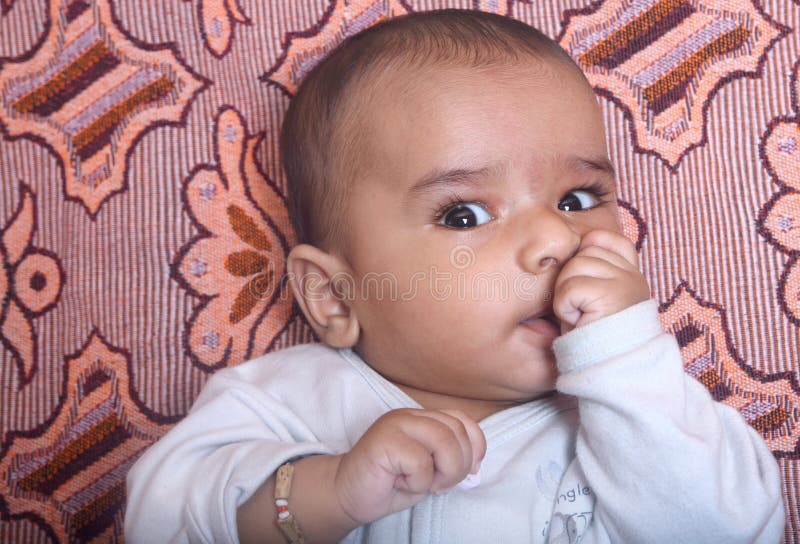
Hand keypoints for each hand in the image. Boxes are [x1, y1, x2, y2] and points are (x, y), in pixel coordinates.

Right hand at [332, 409, 485, 525]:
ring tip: (425, 484)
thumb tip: (476, 464)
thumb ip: (450, 457)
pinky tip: (401, 482)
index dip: (475, 445)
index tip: (470, 470)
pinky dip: (419, 481)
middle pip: (457, 432)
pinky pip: (420, 461)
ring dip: (443, 473)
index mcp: (422, 418)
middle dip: (459, 466)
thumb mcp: (429, 469)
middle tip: (440, 484)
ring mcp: (395, 424)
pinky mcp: (383, 440)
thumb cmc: (389, 483)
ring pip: (444, 441)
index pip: (463, 420)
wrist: (347, 494)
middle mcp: (409, 415)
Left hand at [553, 229, 648, 332]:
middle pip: (584, 252)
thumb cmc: (594, 338)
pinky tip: (580, 322)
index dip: (589, 248)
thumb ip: (592, 271)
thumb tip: (577, 243)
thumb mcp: (595, 298)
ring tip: (580, 316)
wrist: (610, 371)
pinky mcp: (612, 294)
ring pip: (574, 266)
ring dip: (565, 294)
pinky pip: (570, 288)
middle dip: (570, 278)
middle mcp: (633, 276)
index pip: (608, 239)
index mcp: (631, 275)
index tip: (582, 279)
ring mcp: (626, 283)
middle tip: (580, 308)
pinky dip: (565, 307)